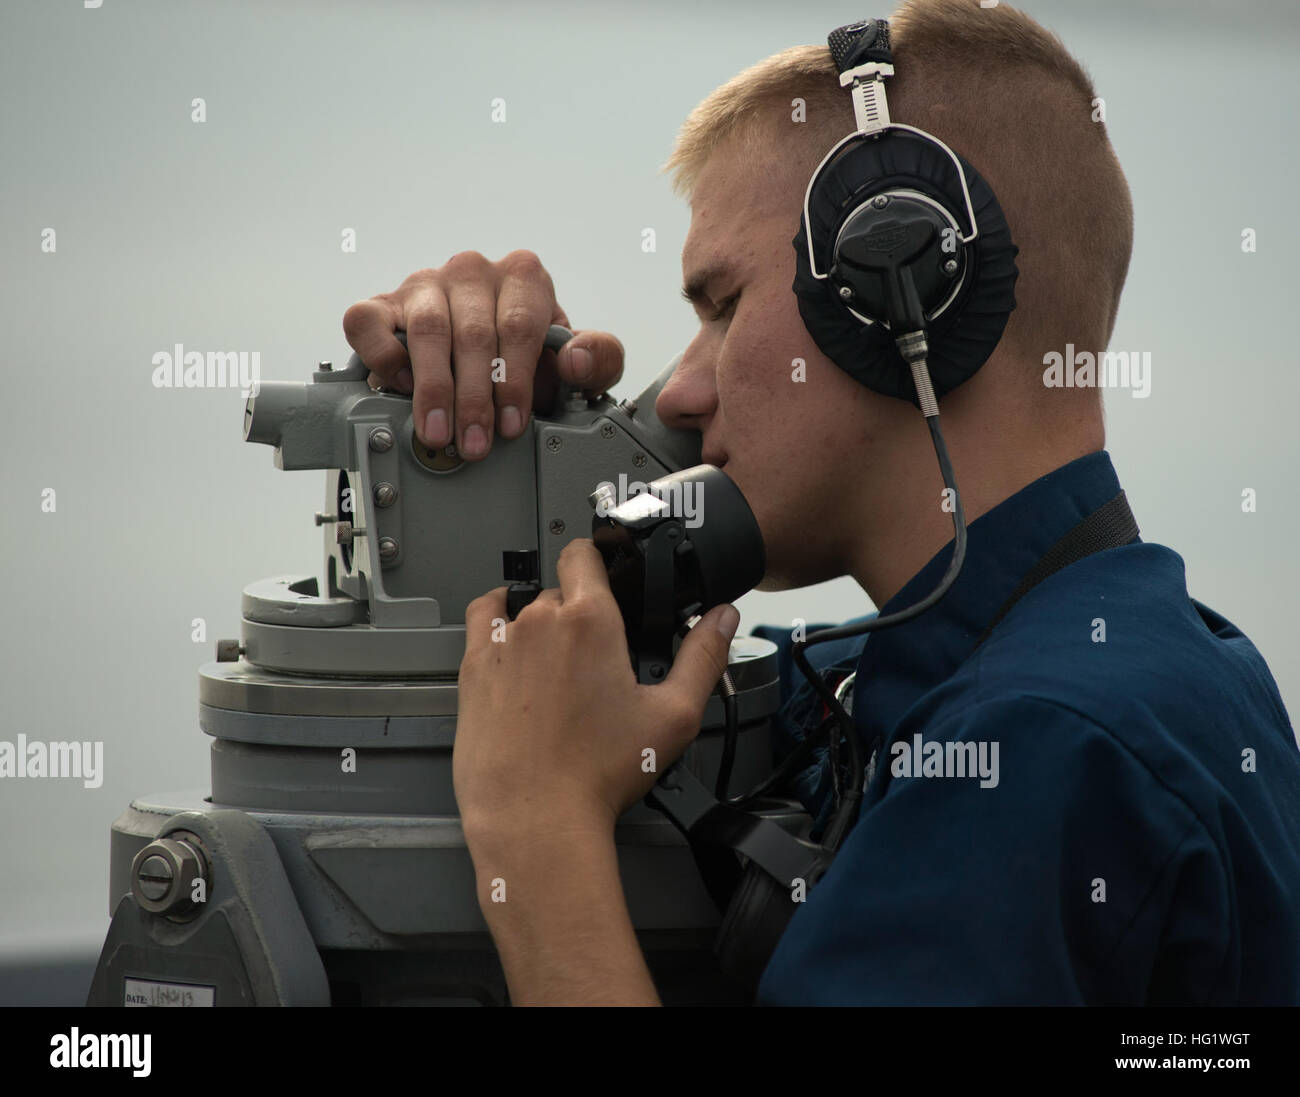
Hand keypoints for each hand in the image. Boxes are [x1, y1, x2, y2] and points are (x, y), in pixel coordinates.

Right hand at [342, 252, 623, 458]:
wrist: (483, 353)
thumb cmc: (530, 356)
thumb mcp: (577, 361)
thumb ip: (598, 359)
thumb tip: (574, 359)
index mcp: (523, 278)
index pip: (519, 325)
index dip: (515, 381)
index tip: (511, 424)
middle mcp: (472, 273)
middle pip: (473, 332)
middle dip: (474, 398)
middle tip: (474, 444)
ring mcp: (425, 285)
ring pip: (426, 329)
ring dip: (434, 388)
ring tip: (438, 433)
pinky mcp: (383, 303)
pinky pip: (368, 321)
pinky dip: (382, 357)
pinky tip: (400, 389)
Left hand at [453, 539, 741, 839]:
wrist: (536, 817)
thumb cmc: (597, 774)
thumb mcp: (674, 716)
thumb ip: (702, 656)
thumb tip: (722, 618)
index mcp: (591, 620)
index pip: (585, 554)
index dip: (599, 560)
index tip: (606, 578)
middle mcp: (540, 620)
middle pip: (560, 588)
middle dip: (579, 612)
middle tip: (596, 655)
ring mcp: (501, 642)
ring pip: (523, 608)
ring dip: (540, 623)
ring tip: (557, 664)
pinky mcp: (472, 669)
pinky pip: (481, 621)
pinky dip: (497, 622)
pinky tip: (512, 645)